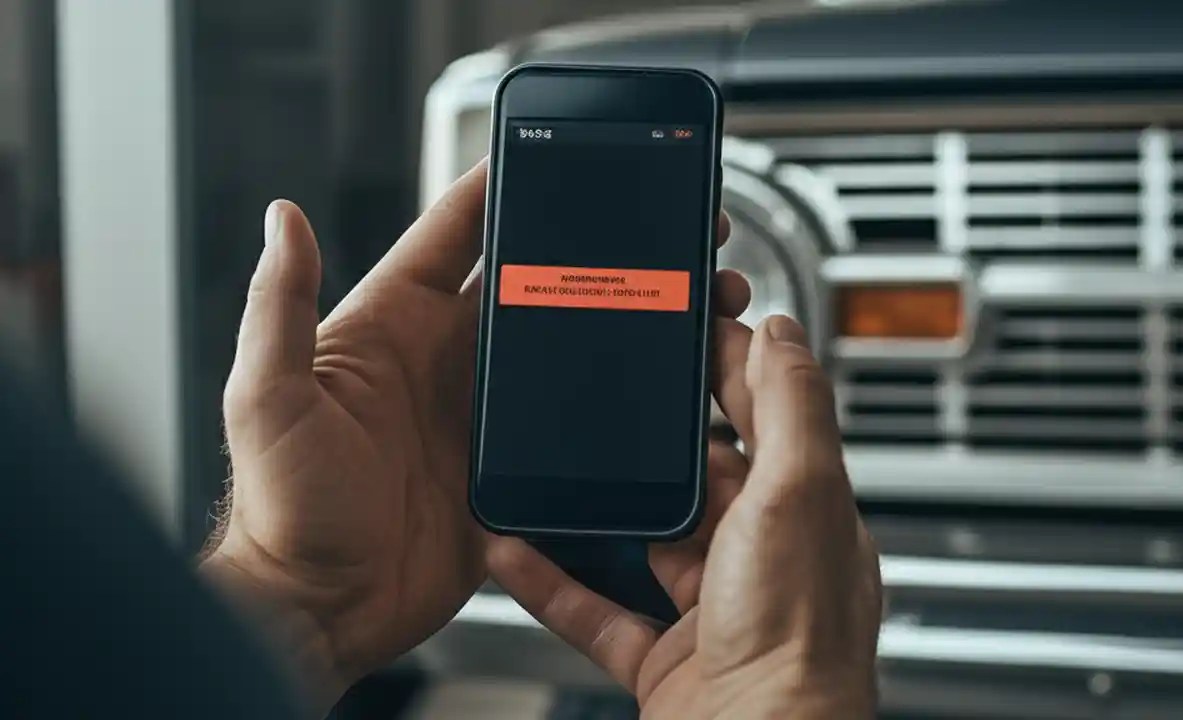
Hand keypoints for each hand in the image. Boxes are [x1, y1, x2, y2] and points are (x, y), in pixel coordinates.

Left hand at [201, 161, 745, 709]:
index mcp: (392, 326)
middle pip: (525, 284)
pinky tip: (656, 388)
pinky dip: (612, 401)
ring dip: (613, 320)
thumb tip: (281, 217)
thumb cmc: (279, 510)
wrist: (317, 611)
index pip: (451, 237)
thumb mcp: (268, 399)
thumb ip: (278, 307)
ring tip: (671, 298)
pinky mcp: (509, 468)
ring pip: (560, 346)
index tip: (545, 154)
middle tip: (643, 227)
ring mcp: (480, 414)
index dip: (496, 191)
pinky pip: (569, 422)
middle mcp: (443, 362)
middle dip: (584, 249)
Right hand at [489, 315, 882, 718]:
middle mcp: (766, 563)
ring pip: (647, 544)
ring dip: (603, 508)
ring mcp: (713, 614)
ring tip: (562, 463)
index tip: (688, 327)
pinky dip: (554, 580)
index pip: (771, 420)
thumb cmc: (796, 644)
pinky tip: (518, 551)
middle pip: (708, 479)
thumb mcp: (798, 495)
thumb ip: (791, 408)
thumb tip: (782, 332)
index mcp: (809, 518)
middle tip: (615, 389)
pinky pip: (597, 609)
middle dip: (661, 437)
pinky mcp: (663, 660)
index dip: (730, 370)